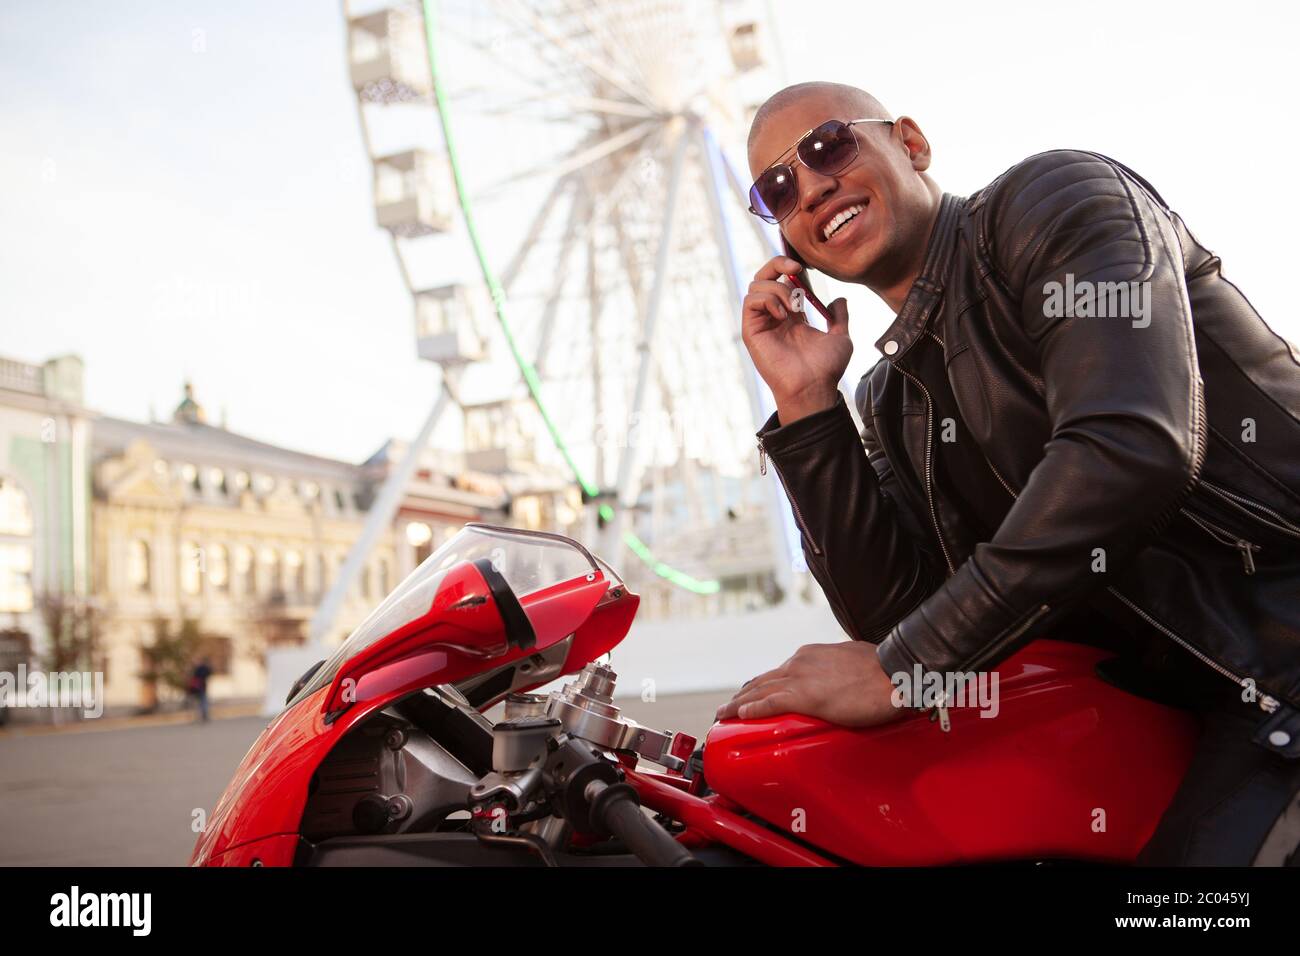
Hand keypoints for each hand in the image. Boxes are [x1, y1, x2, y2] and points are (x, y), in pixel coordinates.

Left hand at [714, 641, 903, 727]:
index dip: (759, 685)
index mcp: (809, 657)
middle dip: (743, 696)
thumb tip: (839, 682)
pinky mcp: (806, 697)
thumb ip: (837, 672)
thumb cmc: (882, 670)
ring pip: (759, 692)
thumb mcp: (851, 663)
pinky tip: (740, 716)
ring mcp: (800, 679)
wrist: (895, 671)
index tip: (748, 695)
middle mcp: (799, 664)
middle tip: (726, 708)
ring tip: (723, 714)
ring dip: (738, 704)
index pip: (777, 673)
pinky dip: (753, 709)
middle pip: (761, 682)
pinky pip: (771, 704)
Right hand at [741, 256, 852, 422]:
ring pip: (756, 285)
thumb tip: (840, 299)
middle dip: (778, 265)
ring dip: (778, 288)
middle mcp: (773, 316)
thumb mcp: (841, 337)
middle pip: (763, 276)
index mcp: (791, 315)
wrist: (815, 388)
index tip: (806, 267)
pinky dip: (767, 299)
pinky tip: (783, 314)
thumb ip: (840, 317)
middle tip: (797, 270)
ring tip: (795, 306)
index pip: (780, 279)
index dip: (789, 266)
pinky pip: (750, 301)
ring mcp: (761, 323)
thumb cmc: (826, 369)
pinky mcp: (751, 332)